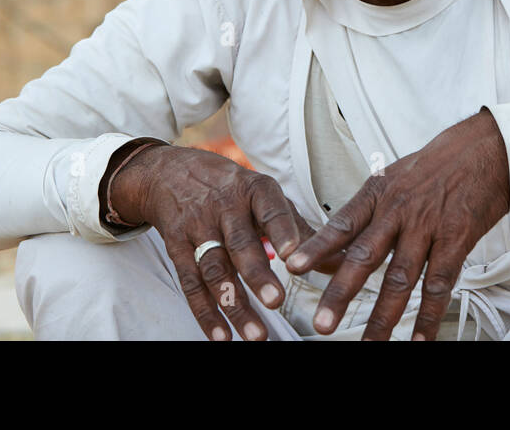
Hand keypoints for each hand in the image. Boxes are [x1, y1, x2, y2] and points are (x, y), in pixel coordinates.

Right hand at [112, 145, 334, 340]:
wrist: (168, 173)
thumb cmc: (230, 188)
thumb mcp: (264, 195)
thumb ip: (300, 229)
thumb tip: (341, 260)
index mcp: (253, 189)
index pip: (270, 208)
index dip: (282, 231)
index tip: (294, 255)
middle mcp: (223, 206)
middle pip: (240, 242)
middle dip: (257, 273)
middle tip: (276, 301)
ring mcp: (197, 227)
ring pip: (214, 268)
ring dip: (234, 303)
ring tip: (256, 333)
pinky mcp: (176, 247)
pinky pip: (190, 283)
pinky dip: (205, 312)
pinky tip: (221, 336)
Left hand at [284, 108, 509, 339]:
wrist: (485, 149)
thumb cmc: (438, 163)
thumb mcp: (394, 176)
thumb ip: (370, 208)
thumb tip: (341, 236)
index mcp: (379, 194)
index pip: (342, 224)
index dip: (317, 247)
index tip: (293, 267)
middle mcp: (398, 211)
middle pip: (365, 257)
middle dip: (341, 293)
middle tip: (323, 322)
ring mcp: (427, 227)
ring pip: (401, 278)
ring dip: (383, 316)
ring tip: (369, 343)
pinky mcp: (456, 240)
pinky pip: (439, 284)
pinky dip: (428, 315)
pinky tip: (418, 338)